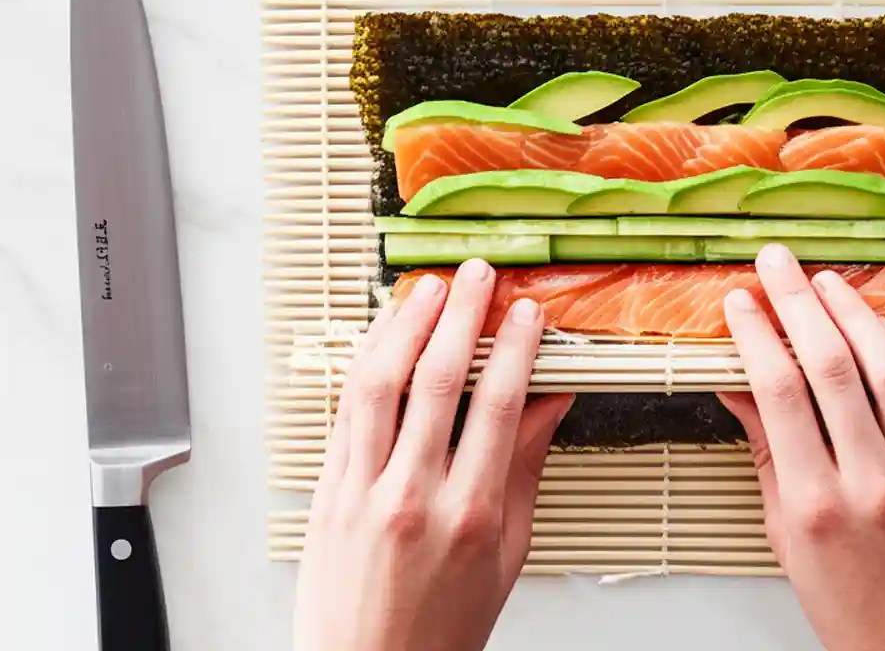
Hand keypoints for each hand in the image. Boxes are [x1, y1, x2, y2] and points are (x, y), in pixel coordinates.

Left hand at [293, 259, 572, 650]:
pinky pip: (346, 412)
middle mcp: (411, 497)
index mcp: (469, 517)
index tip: (528, 314)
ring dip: (406, 325)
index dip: (515, 348)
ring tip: (429, 289)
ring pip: (379, 384)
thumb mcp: (508, 554)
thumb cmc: (443, 627)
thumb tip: (548, 404)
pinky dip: (367, 364)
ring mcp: (361, 491)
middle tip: (480, 277)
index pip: (497, 406)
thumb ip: (524, 470)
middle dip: (462, 316)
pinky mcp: (327, 491)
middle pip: (436, 381)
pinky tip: (386, 337)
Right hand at [719, 245, 884, 650]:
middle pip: (829, 367)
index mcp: (814, 504)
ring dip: (854, 314)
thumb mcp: (787, 539)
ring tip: (827, 280)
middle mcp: (868, 481)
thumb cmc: (849, 606)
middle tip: (776, 262)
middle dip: (797, 303)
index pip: (778, 394)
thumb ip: (766, 457)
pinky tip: (878, 326)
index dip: (756, 336)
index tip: (739, 301)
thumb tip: (737, 390)